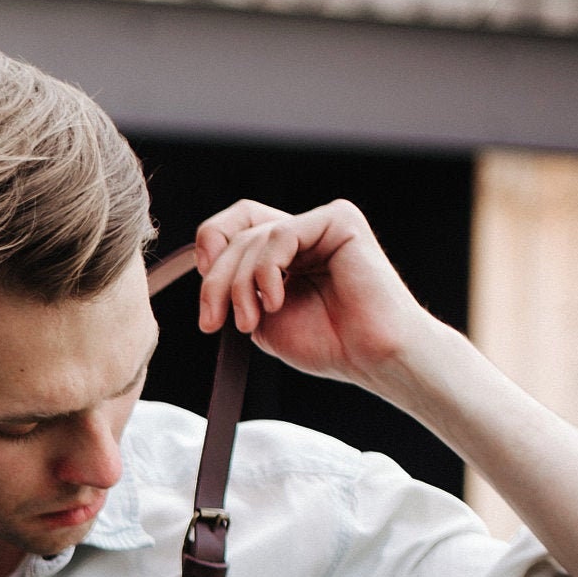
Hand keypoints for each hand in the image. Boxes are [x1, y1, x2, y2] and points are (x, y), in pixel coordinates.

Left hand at [194, 199, 440, 390]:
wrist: (372, 357)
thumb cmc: (328, 343)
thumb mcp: (261, 318)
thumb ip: (235, 290)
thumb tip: (206, 267)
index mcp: (286, 252)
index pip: (233, 230)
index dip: (209, 253)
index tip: (205, 303)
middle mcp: (303, 232)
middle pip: (236, 235)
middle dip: (215, 282)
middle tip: (213, 322)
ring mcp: (322, 223)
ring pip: (253, 238)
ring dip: (239, 285)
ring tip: (251, 321)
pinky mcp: (340, 220)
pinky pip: (282, 234)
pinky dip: (266, 271)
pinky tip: (275, 301)